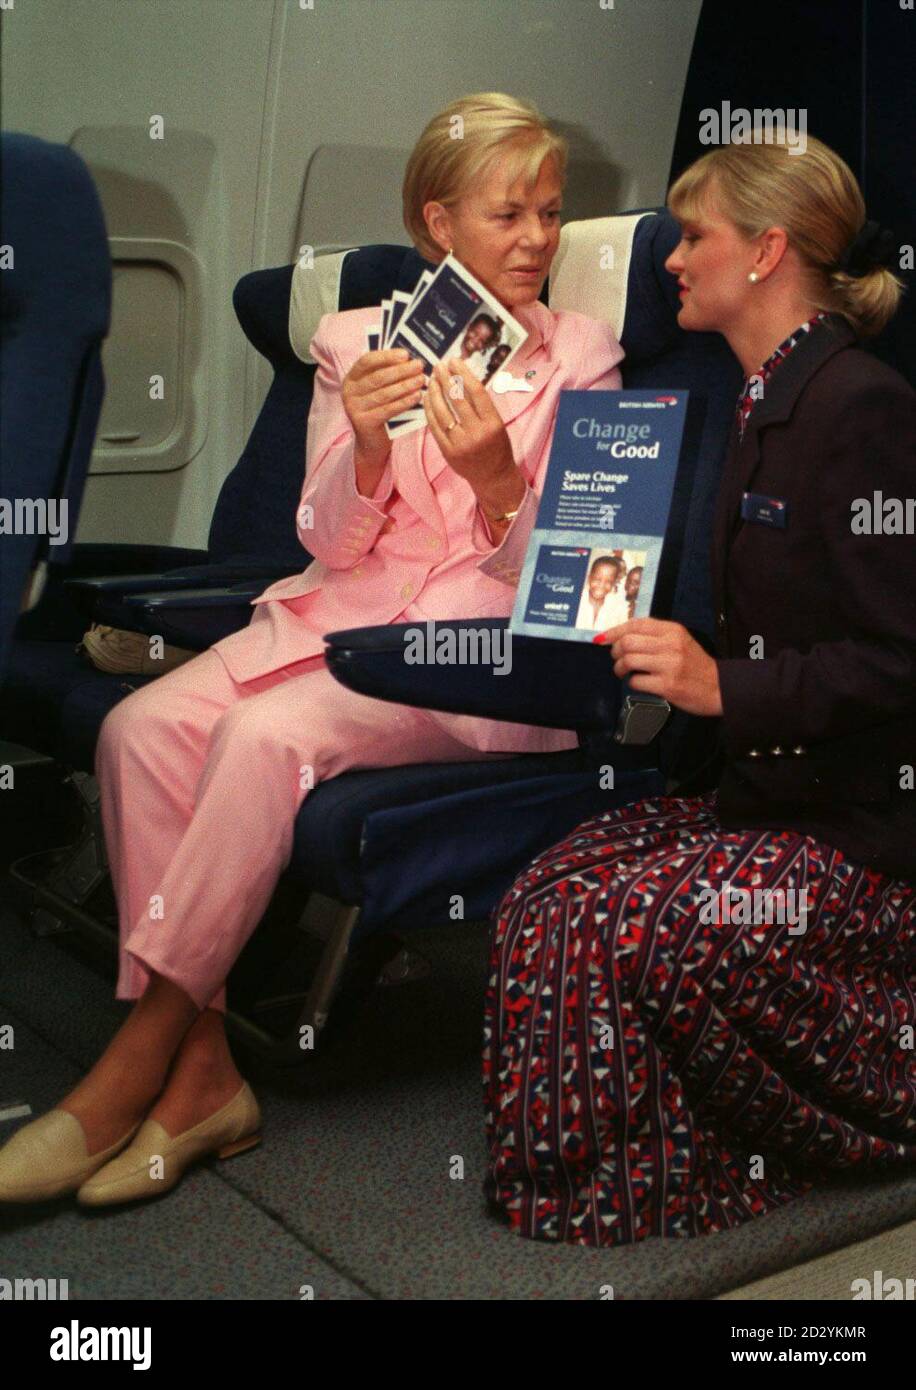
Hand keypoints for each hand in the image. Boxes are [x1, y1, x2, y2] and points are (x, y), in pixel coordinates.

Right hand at [342, 348, 424, 459]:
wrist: (371, 442)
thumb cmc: (379, 409)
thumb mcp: (378, 390)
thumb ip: (387, 374)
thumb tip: (410, 359)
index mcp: (352, 378)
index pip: (367, 361)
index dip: (386, 356)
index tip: (405, 354)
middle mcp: (349, 392)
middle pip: (378, 377)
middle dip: (401, 370)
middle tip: (419, 365)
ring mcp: (354, 408)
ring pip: (384, 393)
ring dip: (405, 385)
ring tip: (421, 379)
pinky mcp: (364, 422)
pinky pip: (388, 409)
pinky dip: (404, 402)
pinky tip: (417, 396)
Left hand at [422, 356, 519, 504]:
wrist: (493, 477)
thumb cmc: (496, 446)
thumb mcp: (496, 424)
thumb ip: (481, 405)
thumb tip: (462, 378)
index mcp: (492, 423)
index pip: (476, 392)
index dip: (463, 374)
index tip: (455, 361)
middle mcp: (476, 433)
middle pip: (457, 399)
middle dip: (446, 379)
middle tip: (439, 365)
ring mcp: (460, 444)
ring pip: (442, 412)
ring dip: (435, 392)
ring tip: (431, 379)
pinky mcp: (447, 452)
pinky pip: (434, 426)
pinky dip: (429, 410)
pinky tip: (427, 397)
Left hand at [594, 618, 722, 716]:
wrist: (719, 688)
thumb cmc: (695, 665)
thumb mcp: (680, 641)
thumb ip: (654, 636)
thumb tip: (619, 636)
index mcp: (673, 630)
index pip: (636, 624)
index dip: (614, 631)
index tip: (601, 639)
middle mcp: (671, 644)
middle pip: (627, 642)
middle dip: (615, 651)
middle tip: (617, 659)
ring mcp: (669, 665)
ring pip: (628, 660)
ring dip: (620, 668)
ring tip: (624, 672)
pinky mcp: (667, 685)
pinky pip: (636, 681)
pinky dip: (632, 682)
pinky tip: (639, 682)